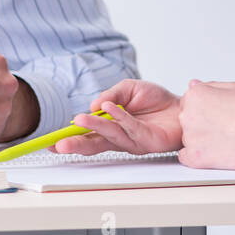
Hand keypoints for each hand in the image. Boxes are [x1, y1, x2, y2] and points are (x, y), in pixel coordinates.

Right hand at [51, 80, 182, 155]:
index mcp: (111, 126)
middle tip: (59, 145)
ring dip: (93, 126)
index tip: (51, 143)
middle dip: (75, 144)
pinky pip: (129, 127)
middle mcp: (119, 137)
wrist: (183, 106)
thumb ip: (111, 95)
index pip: (86, 135)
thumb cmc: (156, 99)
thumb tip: (94, 104)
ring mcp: (132, 141)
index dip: (70, 138)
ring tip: (79, 119)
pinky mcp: (146, 140)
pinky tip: (108, 108)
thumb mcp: (128, 89)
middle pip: (93, 143)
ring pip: (109, 135)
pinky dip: (117, 117)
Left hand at [176, 79, 234, 169]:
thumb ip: (211, 86)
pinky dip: (198, 157)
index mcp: (196, 95)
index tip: (220, 115)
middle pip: (188, 119)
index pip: (190, 102)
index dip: (207, 109)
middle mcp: (188, 114)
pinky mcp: (194, 157)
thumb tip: (194, 84)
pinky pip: (186, 157)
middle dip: (203, 124)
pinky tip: (216, 152)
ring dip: (202, 140)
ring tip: (227, 140)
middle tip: (226, 128)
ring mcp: (190, 136)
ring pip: (189, 138)